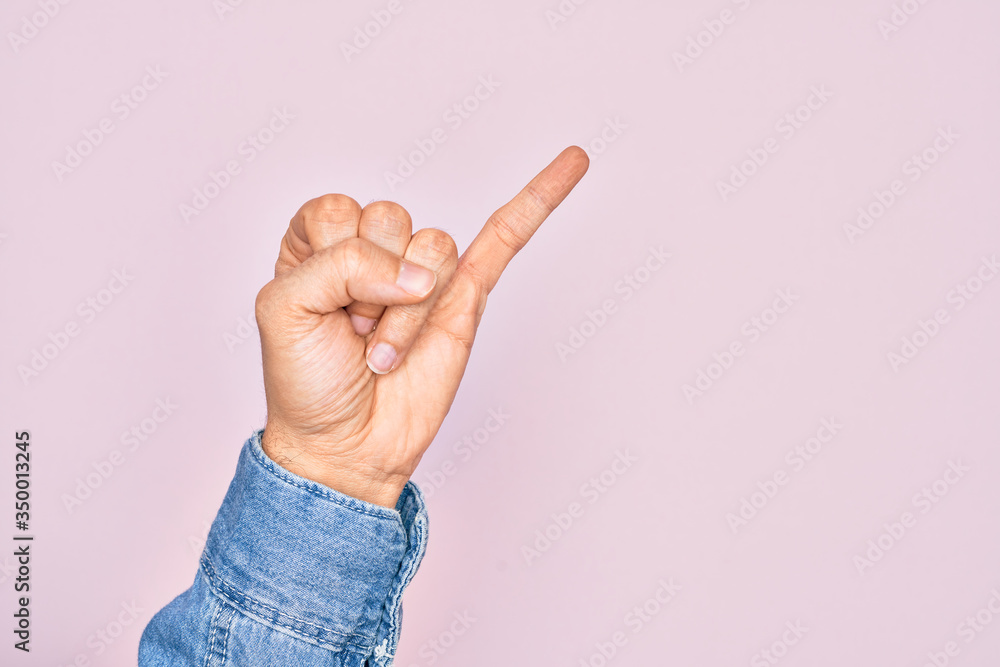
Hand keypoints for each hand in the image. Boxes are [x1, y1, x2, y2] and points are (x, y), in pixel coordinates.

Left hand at [255, 146, 589, 506]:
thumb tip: (418, 273)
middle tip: (354, 333)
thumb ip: (339, 264)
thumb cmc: (305, 383)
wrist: (344, 445)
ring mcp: (423, 274)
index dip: (328, 260)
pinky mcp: (466, 298)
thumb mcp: (283, 310)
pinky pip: (507, 238)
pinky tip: (571, 164)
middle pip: (390, 221)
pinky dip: (538, 200)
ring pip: (434, 250)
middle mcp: (374, 250)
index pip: (336, 211)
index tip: (317, 309)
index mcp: (320, 242)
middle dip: (369, 288)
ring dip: (407, 313)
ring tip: (385, 350)